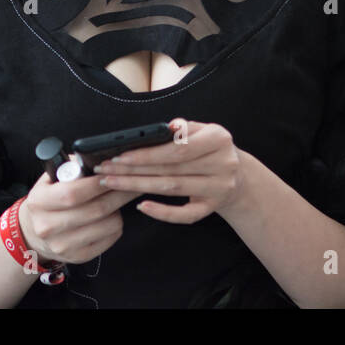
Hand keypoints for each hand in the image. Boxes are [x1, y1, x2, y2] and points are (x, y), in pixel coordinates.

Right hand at [17, 169, 139, 265]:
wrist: (33, 233)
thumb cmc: (48, 201)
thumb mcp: (50, 180)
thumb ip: (71, 168)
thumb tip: (99, 160)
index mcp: (39, 202)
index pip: (73, 192)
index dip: (98, 182)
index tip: (114, 172)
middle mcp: (47, 226)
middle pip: (96, 210)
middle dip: (118, 193)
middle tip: (131, 182)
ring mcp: (62, 245)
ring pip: (107, 225)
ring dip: (119, 209)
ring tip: (117, 198)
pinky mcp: (77, 257)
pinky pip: (109, 238)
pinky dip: (116, 225)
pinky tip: (111, 216)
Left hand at [95, 118, 243, 223]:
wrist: (238, 175)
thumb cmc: (210, 148)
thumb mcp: (204, 130)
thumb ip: (184, 128)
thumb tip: (160, 129)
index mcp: (219, 139)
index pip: (178, 148)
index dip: (148, 153)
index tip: (120, 155)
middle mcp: (223, 164)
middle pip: (171, 169)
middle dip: (134, 169)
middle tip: (106, 169)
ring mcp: (219, 189)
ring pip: (172, 189)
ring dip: (138, 185)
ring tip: (113, 182)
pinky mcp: (212, 208)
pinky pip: (185, 215)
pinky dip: (163, 212)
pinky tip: (141, 206)